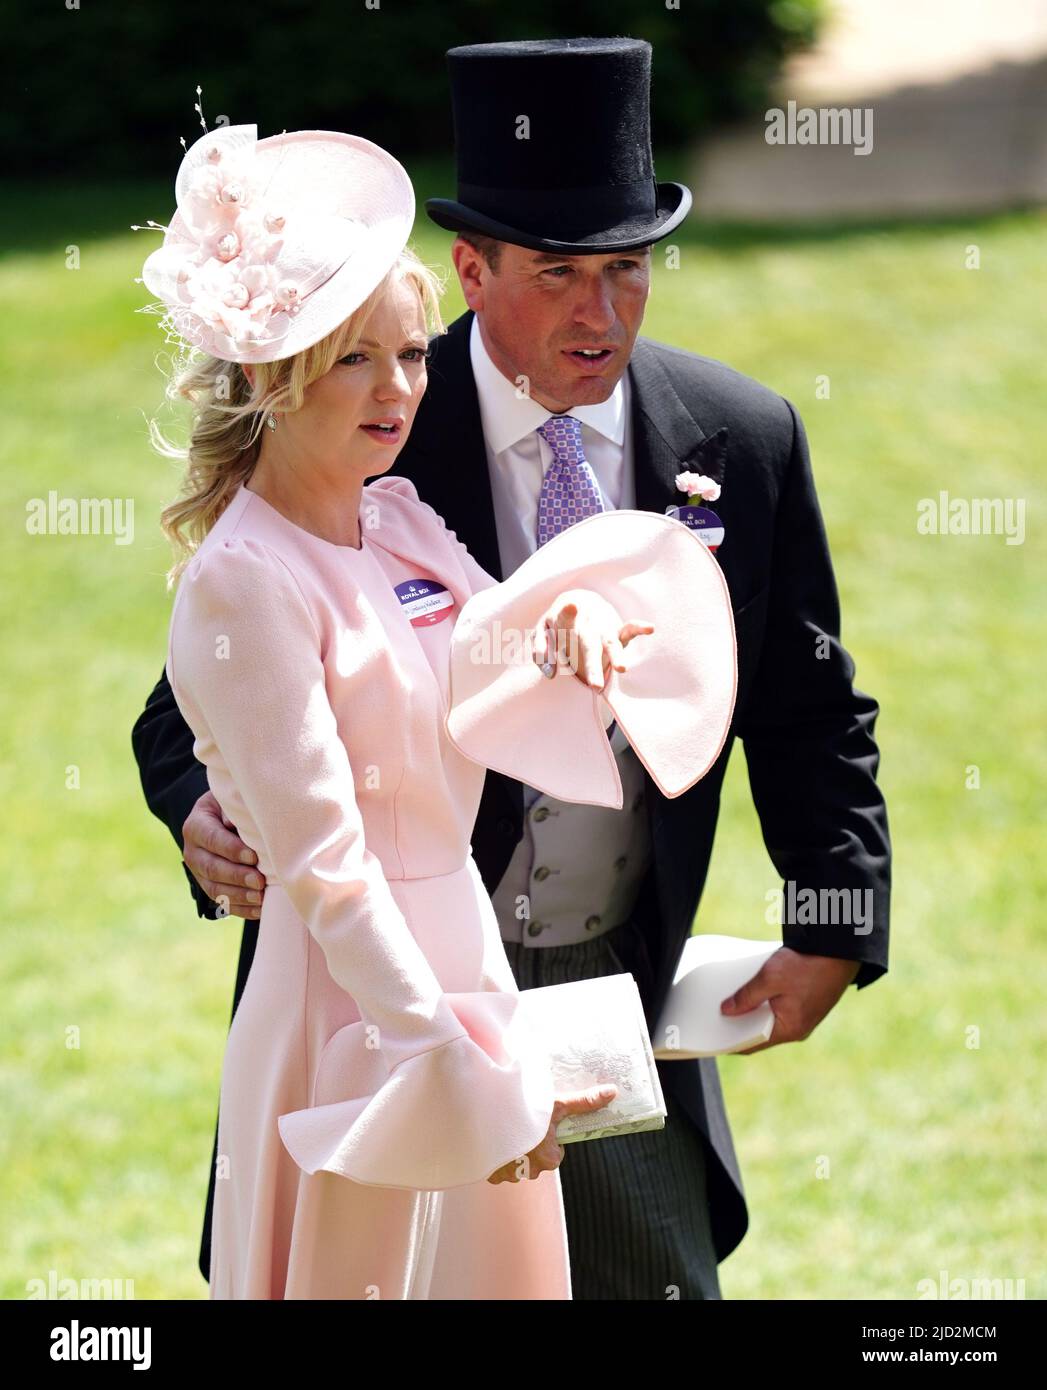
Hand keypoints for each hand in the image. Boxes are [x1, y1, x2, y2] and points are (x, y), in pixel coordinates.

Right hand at [182, 790, 266, 919]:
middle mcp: (192, 852)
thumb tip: (232, 822)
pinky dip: (241, 908)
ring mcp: (199, 873)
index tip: (253, 856)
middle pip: (212, 867)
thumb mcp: (230, 802)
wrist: (223, 820)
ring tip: (260, 898)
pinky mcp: (210, 887)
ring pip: (215, 889)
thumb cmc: (233, 808)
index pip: (211, 839)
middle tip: (259, 881)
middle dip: (237, 876)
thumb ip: (232, 811)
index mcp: (196, 826)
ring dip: (239, 896)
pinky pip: (222, 902)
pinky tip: (259, 910)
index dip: (231, 849)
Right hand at [486, 1084, 616, 1183]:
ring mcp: (507, 1175)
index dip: (547, 1136)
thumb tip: (613, 1092)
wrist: (489, 1117)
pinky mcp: (489, 1174)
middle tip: (522, 1122)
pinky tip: (493, 1139)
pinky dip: (495, 1155)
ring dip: (511, 1150)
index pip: (553, 1152)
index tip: (538, 1122)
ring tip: (506, 1128)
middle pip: (534, 1159)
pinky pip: (496, 1167)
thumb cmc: (527, 1113)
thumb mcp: (557, 1104)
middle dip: (529, 1144)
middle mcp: (529, 1173)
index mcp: (549, 1159)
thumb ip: (584, 1102)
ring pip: (514, 1164)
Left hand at [536, 589, 653, 690]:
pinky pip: (629, 629)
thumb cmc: (555, 623)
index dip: (568, 613)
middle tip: (594, 685)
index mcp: (566, 620)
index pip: (565, 618)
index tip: (572, 606)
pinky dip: (639, 628)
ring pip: (610, 642)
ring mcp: (603, 628)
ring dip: (617, 655)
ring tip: (622, 669)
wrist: (575, 600)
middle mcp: (587, 624)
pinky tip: (650, 628)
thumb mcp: (542, 631)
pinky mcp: (617, 631)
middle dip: (593, 664)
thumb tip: (549, 674)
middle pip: (589, 644)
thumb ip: (541, 650)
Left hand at [720, 947, 860, 1053]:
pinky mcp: (805, 1006)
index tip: (711, 1036)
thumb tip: (727, 1011)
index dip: (729, 1041)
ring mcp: (802, 1018)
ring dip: (751, 1012)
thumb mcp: (771, 978)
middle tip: (714, 1016)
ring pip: (768, 1020)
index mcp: (789, 1029)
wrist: (841, 953)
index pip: (751, 1044)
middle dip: (737, 1024)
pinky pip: (778, 1010)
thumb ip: (747, 996)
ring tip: (729, 1001)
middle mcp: (796, 1029)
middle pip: (758, 1032)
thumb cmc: (809, 965)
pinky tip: (751, 991)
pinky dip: (764, 1003)